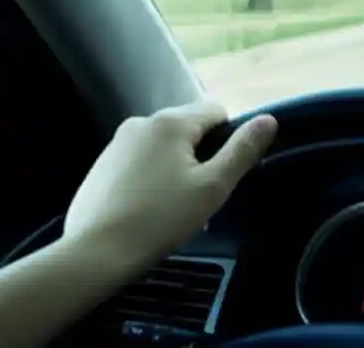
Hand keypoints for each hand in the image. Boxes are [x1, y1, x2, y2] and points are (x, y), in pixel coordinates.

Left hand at [63, 100, 276, 271]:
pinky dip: (151, 178)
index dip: (228, 141)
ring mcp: (117, 143)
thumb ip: (242, 150)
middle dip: (201, 156)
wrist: (95, 252)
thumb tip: (269, 119)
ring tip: (173, 208)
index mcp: (171, 122)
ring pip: (164, 147)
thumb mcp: (212, 187)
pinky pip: (140, 161)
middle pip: (189, 129)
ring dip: (177, 168)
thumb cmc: (160, 219)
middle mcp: (141, 122)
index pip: (217, 111)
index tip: (221, 176)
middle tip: (200, 197)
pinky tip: (147, 209)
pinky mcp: (101, 165)